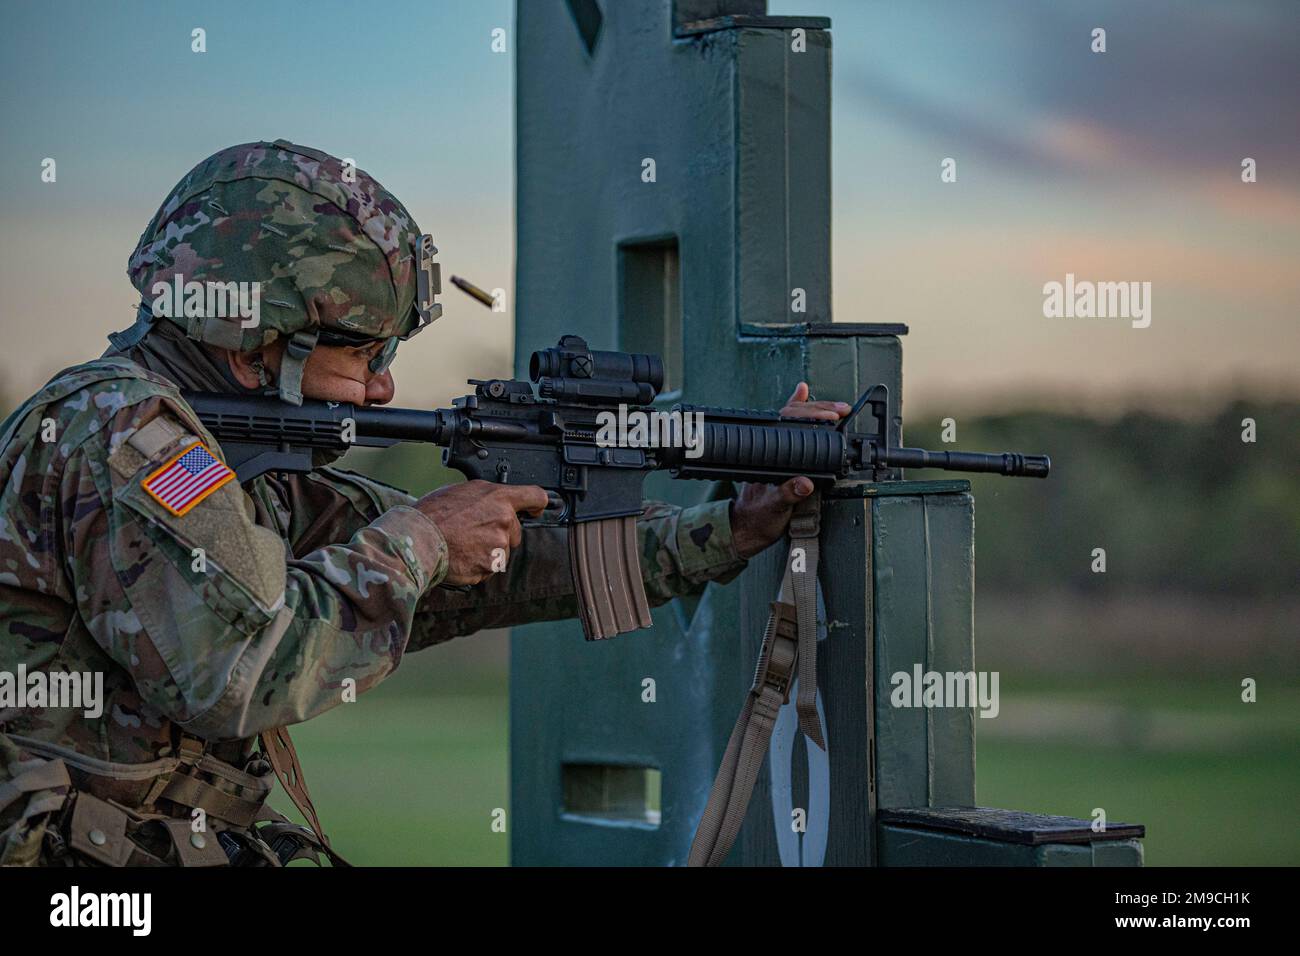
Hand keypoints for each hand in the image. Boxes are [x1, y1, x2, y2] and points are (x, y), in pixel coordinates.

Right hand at [413, 480, 548, 584]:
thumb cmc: (434, 513)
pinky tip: (460, 556)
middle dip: (500, 533)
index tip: (536, 510)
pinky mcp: (489, 568)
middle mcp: (504, 522)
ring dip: (487, 551)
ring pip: (501, 551)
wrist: (418, 539)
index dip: (537, 505)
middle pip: (515, 532)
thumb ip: (487, 497)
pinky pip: (488, 568)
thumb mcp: (463, 491)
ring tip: (462, 543)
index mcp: (499, 499)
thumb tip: (494, 502)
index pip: (536, 497)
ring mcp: (498, 547)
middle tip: (473, 531)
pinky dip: (476, 565)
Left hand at [729, 383, 850, 558]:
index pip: (788, 423)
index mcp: (767, 455)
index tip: (831, 416)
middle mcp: (769, 450)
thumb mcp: (775, 507)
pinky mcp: (780, 461)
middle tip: (841, 410)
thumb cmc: (757, 518)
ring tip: (835, 407)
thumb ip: (788, 494)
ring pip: (792, 421)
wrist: (746, 529)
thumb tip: (805, 483)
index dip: (811, 416)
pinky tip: (804, 399)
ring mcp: (774, 454)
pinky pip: (792, 434)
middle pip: (793, 417)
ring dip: (814, 411)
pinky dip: (802, 418)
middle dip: (819, 410)